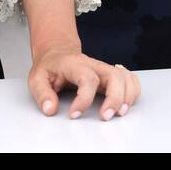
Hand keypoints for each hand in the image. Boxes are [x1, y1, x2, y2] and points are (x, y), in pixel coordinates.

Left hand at [27, 40, 141, 119]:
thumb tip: (50, 109)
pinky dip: (133, 91)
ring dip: (127, 96)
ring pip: (125, 76)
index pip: (87, 78)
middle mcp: (93, 65)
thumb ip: (42, 93)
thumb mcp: (37, 78)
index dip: (83, 99)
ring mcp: (104, 69)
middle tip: (105, 116)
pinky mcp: (111, 74)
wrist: (58, 53)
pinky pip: (130, 78)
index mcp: (75, 64)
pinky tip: (126, 104)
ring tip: (120, 113)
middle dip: (114, 98)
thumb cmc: (50, 66)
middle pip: (114, 76)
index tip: (74, 114)